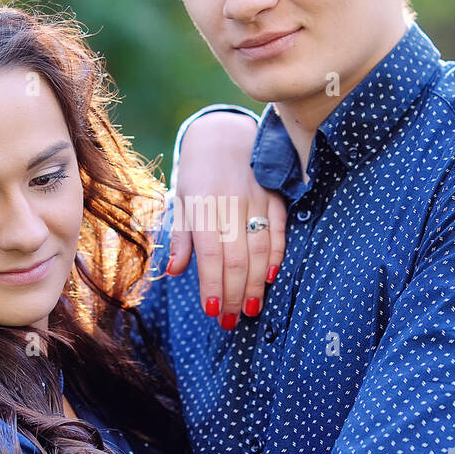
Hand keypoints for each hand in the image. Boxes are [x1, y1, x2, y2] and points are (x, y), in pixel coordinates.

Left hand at [168, 112, 286, 328]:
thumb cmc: (197, 174)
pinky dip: (277, 255)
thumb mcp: (181, 200)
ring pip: (260, 249)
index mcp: (202, 205)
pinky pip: (280, 230)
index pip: (210, 254)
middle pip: (236, 258)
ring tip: (251, 309)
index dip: (213, 285)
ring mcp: (256, 198)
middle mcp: (230, 203)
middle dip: (234, 294)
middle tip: (231, 321)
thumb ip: (181, 236)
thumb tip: (175, 271)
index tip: (213, 312)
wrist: (223, 132)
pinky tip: (271, 278)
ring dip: (256, 283)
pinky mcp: (275, 195)